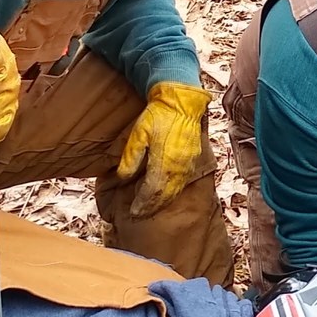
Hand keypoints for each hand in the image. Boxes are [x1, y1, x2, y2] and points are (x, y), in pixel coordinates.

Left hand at [116, 81, 211, 215]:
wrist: (182, 102)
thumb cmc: (158, 116)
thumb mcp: (139, 134)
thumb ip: (131, 158)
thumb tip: (123, 178)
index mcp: (163, 163)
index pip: (151, 192)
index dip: (142, 204)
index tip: (133, 212)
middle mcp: (177, 168)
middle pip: (164, 196)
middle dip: (152, 207)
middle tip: (140, 215)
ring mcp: (188, 165)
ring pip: (175, 191)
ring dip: (163, 202)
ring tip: (151, 208)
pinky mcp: (193, 160)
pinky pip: (183, 183)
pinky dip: (173, 193)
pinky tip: (166, 194)